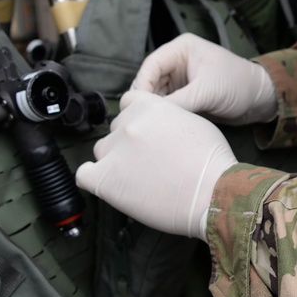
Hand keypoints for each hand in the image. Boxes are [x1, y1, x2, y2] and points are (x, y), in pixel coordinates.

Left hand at [76, 90, 236, 239]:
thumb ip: (167, 116)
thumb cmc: (212, 160)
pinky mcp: (105, 180)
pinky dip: (94, 179)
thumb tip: (158, 126)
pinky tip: (111, 185)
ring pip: (102, 151)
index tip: (145, 134)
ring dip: (115, 161)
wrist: (212, 192)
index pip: (127, 103)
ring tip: (137, 178)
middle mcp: (128, 124)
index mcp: (149, 105)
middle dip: (128, 142)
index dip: (136, 119)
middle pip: (115, 129)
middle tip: (148, 161)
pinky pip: (84, 175)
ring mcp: (114, 151)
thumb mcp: (193, 121)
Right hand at [131, 33, 277, 125]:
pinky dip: (164, 114)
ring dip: (155, 109)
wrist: (260, 99)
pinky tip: (163, 126)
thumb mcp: (207, 92)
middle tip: (143, 120)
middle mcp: (177, 61)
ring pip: (156, 94)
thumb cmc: (238, 85)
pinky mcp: (185, 94)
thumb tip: (151, 115)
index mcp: (181, 48)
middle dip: (146, 100)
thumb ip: (179, 102)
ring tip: (152, 125)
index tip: (139, 107)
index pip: (151, 65)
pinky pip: (167, 104)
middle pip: (150, 80)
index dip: (142, 86)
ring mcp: (180, 78)